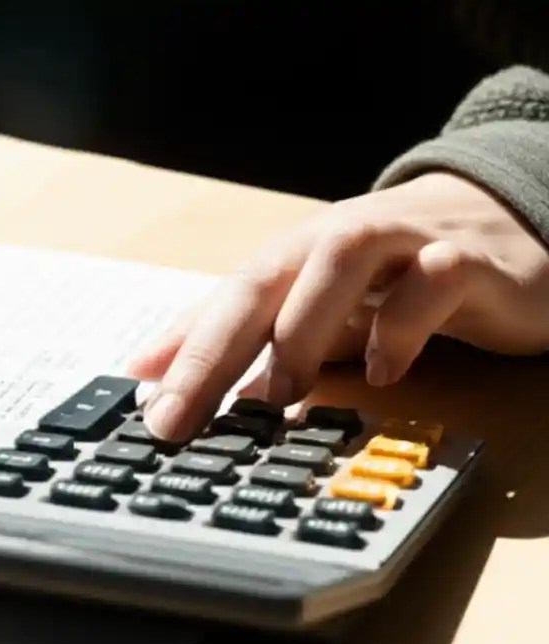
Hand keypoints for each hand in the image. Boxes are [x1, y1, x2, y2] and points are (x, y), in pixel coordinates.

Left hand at [127, 171, 548, 439]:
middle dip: (212, 351)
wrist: (502, 219)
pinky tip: (384, 373)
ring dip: (301, 329)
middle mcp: (334, 241)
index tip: (150, 414)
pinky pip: (431, 279)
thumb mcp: (307, 306)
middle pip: (260, 282)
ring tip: (280, 394)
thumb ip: (234, 336)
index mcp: (292, 256)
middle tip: (179, 416)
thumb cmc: (390, 274)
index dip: (182, 356)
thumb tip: (150, 372)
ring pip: (338, 261)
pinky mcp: (466, 259)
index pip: (224, 302)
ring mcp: (401, 243)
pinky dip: (402, 324)